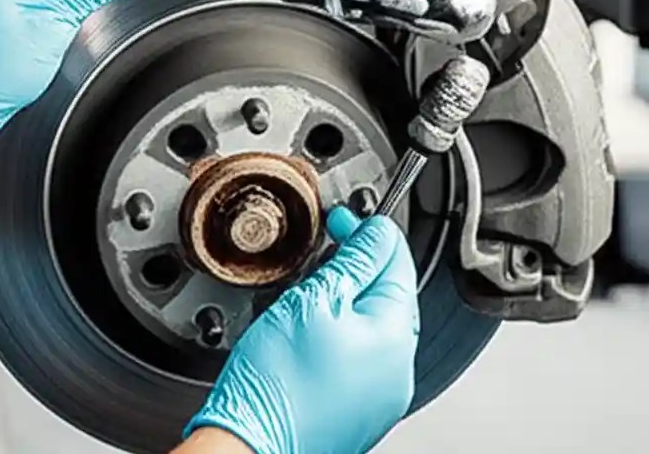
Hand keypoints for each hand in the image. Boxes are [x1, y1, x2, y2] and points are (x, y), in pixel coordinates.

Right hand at [185, 206, 419, 453]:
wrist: (249, 450)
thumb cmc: (274, 387)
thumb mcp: (311, 302)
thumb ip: (352, 261)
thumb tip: (375, 234)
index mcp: (397, 335)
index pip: (397, 261)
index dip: (370, 231)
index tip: (346, 218)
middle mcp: (400, 368)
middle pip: (389, 295)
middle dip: (360, 266)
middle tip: (327, 250)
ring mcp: (383, 394)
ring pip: (374, 328)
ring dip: (349, 302)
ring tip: (312, 295)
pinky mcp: (361, 411)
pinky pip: (360, 360)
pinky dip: (342, 339)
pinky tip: (311, 337)